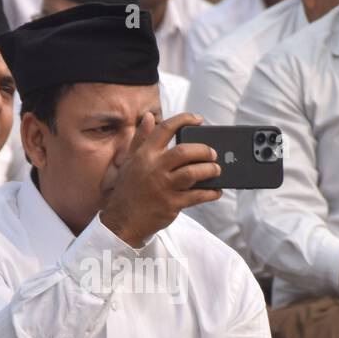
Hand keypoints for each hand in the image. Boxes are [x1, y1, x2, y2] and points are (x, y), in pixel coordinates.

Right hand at [98, 112, 221, 248]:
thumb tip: (148, 116)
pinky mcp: (171, 204)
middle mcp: (154, 168)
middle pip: (185, 151)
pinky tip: (215, 191)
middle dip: (204, 150)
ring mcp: (163, 187)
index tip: (198, 119)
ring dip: (210, 170)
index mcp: (145, 154)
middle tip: (212, 153)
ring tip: (216, 170)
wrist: (122, 220)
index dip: (184, 120)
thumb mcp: (129, 161)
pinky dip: (210, 192)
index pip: (165, 129)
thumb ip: (140, 138)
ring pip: (193, 173)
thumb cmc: (128, 189)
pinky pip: (197, 196)